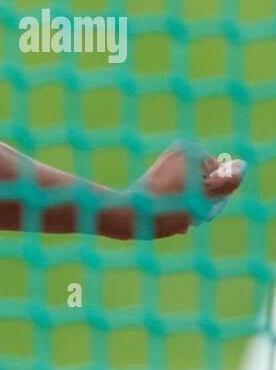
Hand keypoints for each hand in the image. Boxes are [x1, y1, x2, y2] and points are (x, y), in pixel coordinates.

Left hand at [126, 140, 245, 237]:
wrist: (129, 216)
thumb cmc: (168, 208)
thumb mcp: (205, 197)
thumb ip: (227, 181)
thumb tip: (240, 165)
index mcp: (193, 150)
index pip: (223, 179)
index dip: (216, 199)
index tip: (198, 208)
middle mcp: (180, 150)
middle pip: (207, 183)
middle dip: (202, 204)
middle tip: (188, 217)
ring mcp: (167, 162)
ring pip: (194, 191)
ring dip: (191, 209)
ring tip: (178, 218)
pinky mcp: (157, 175)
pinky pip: (179, 192)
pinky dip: (179, 206)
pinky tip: (172, 219)